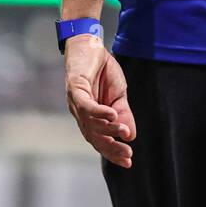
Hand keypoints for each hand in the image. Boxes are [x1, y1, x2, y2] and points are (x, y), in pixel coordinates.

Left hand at [64, 36, 135, 167]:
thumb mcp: (119, 95)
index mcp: (90, 118)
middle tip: (128, 154)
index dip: (113, 153)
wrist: (91, 44)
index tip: (128, 162)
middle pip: (94, 136)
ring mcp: (76, 101)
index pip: (100, 141)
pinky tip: (111, 115)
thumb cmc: (103, 70)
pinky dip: (98, 112)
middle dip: (111, 147)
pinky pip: (86, 105)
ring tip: (124, 133)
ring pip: (90, 123)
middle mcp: (80, 113)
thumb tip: (130, 136)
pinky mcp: (75, 87)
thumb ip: (123, 114)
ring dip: (108, 130)